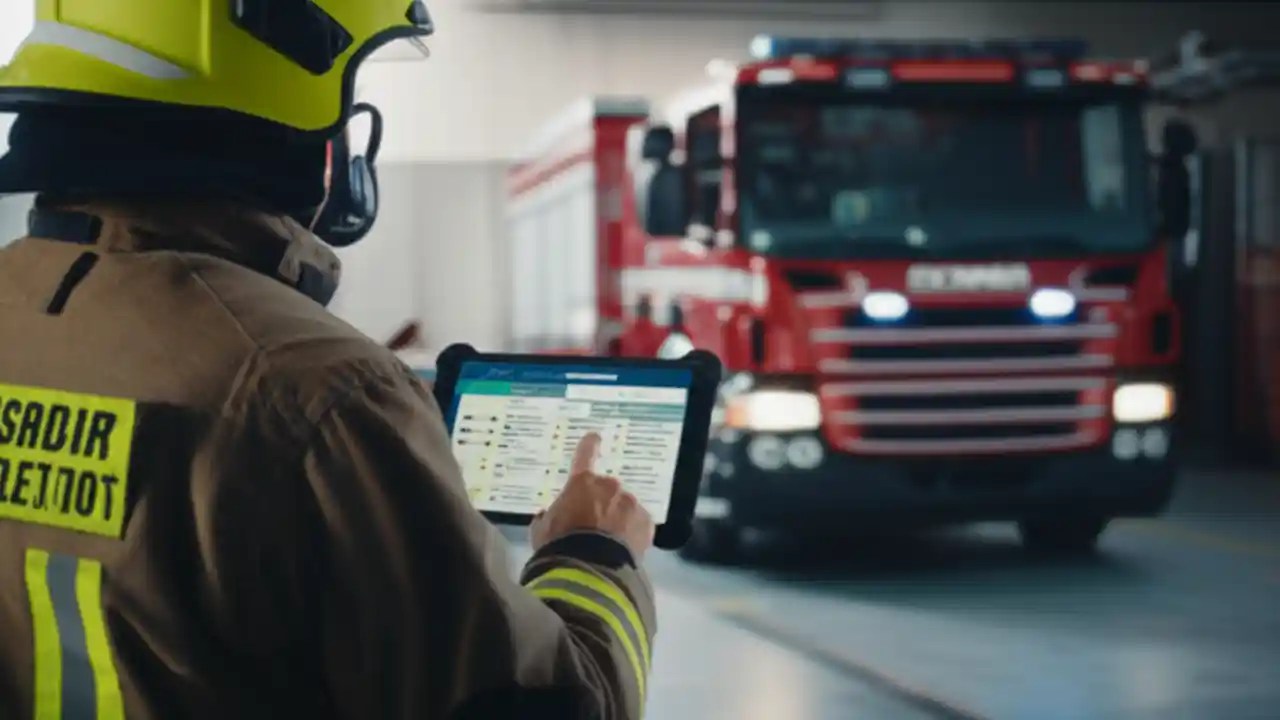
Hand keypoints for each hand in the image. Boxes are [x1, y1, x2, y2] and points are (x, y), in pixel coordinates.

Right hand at [530, 433, 655, 561]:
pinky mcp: (646, 523)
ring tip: (607, 544)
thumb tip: (545, 515)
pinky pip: (638, 524)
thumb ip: (546, 518)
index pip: (584, 455)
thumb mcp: (542, 531)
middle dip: (600, 503)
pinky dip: (631, 533)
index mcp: (581, 483)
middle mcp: (609, 487)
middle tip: (592, 526)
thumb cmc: (560, 546)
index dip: (589, 445)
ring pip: (623, 507)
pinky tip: (621, 550)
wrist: (590, 570)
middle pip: (606, 490)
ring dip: (617, 519)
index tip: (594, 437)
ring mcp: (630, 504)